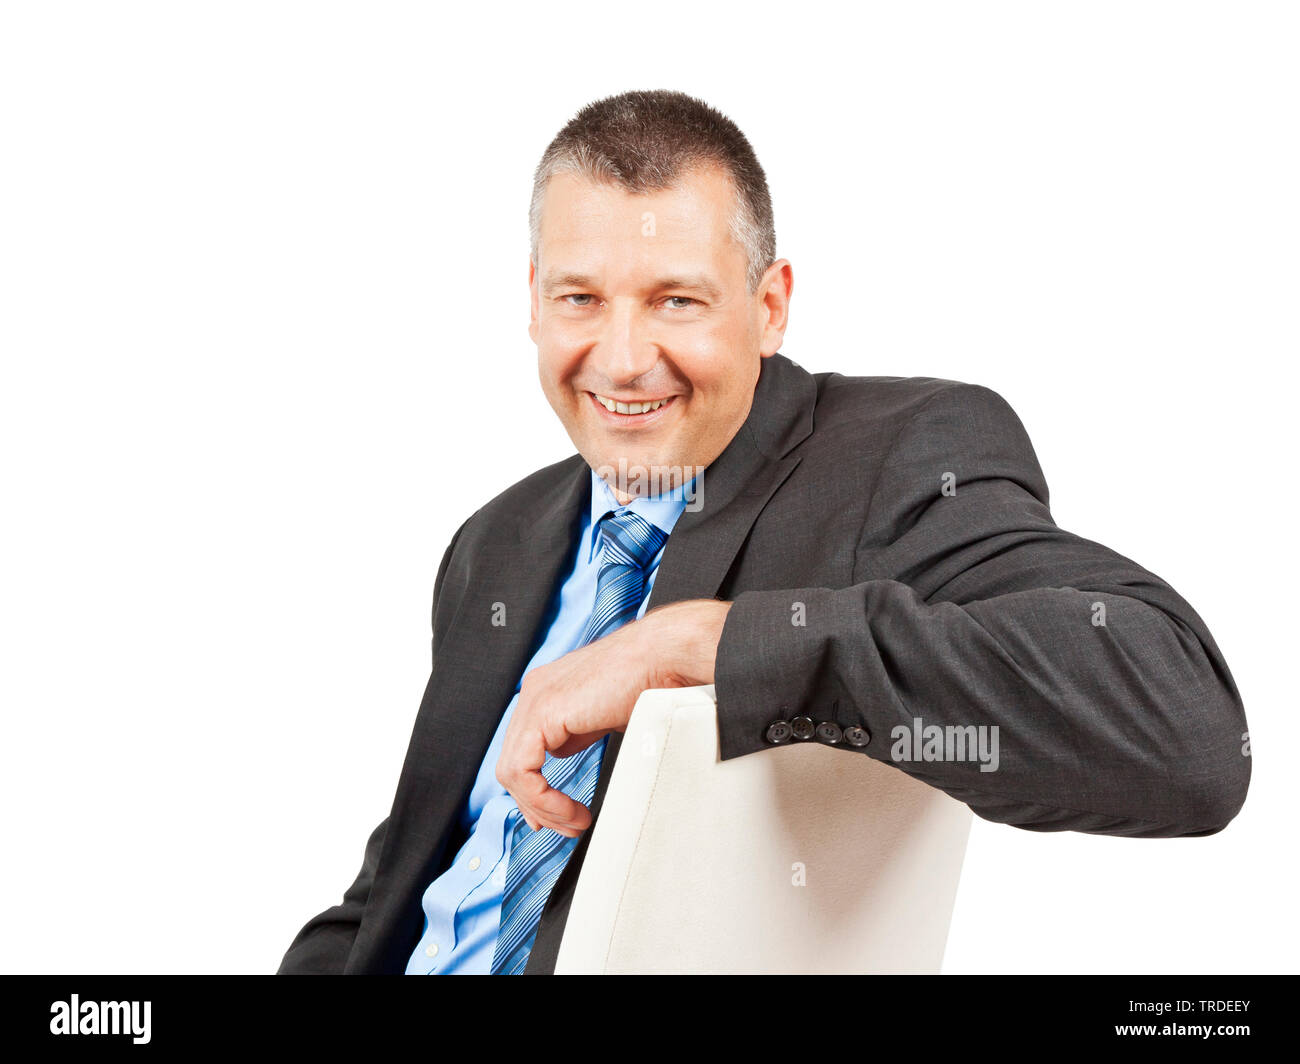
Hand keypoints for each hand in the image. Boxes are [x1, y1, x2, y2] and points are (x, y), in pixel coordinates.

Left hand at [495, 598, 731, 836]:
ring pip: (511, 772)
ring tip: (574, 822)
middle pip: (512, 763)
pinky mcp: (543, 712)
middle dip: (537, 806)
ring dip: (542, 808)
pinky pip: (521, 771)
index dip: (533, 791)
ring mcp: (535, 700)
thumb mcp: (600, 717)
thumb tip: (560, 758)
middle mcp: (534, 693)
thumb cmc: (647, 680)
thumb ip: (575, 735)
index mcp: (546, 692)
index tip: (557, 817)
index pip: (520, 750)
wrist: (663, 658)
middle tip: (568, 828)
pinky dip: (543, 799)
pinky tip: (570, 810)